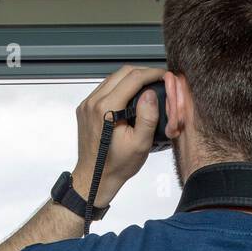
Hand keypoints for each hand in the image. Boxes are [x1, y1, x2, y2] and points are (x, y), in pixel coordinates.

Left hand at [71, 65, 165, 208]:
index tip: (165, 76)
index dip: (153, 73)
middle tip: (159, 79)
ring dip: (131, 79)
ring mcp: (87, 105)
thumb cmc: (116, 165)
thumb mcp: (140, 144)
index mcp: (105, 108)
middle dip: (143, 72)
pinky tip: (131, 96)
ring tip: (148, 86)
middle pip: (122, 73)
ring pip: (112, 79)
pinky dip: (120, 87)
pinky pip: (104, 89)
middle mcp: (93, 103)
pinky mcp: (85, 109)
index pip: (133, 78)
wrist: (95, 178)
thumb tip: (151, 93)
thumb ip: (148, 116)